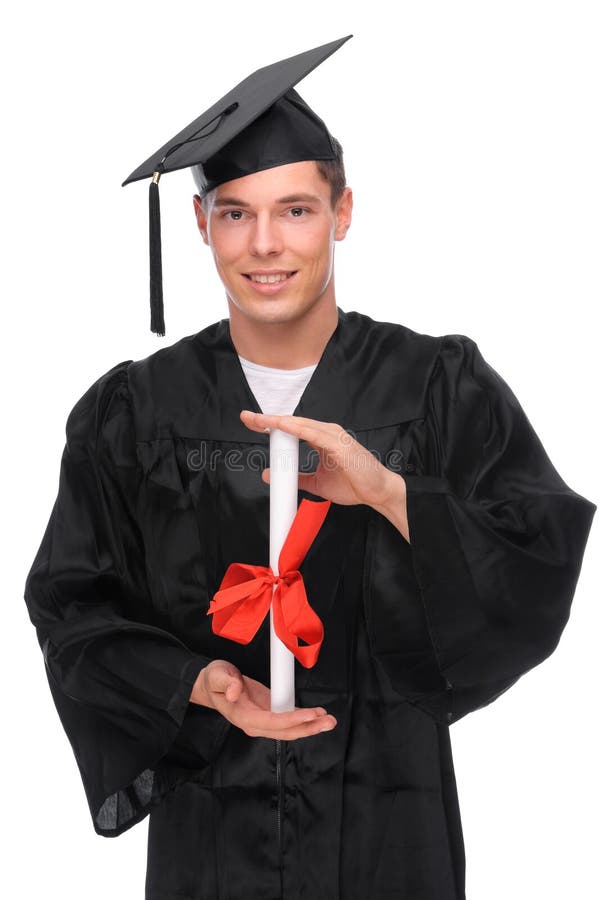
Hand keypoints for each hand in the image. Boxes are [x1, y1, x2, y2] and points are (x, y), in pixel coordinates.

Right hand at [190, 659, 336, 739]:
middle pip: (285, 731)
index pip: (272, 722)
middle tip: (328, 721)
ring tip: (328, 720)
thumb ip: (227, 683)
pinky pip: (288, 721)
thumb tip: (235, 692)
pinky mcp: (268, 713)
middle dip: (308, 727)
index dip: (292, 720)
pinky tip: (317, 716)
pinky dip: (304, 719)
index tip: (310, 715)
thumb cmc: (214, 681)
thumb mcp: (217, 675)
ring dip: (310, 726)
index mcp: (243, 716)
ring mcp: (262, 720)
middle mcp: (255, 723)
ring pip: (289, 729)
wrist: (210, 686)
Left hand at [239, 409, 408, 540]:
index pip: (291, 428)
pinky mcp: (340, 444)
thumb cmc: (354, 484)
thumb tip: (270, 475)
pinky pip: (315, 434)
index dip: (271, 424)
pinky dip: (298, 428)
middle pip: (292, 422)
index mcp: (321, 439)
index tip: (251, 423)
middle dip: (268, 419)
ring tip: (259, 420)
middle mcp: (326, 433)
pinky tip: (283, 425)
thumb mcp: (317, 482)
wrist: (377, 492)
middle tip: (246, 417)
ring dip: (278, 422)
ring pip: (301, 424)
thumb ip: (298, 477)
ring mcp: (333, 436)